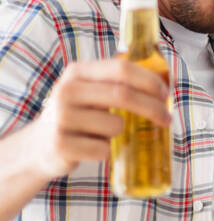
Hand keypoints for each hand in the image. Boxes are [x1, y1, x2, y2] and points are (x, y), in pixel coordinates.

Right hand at [27, 58, 170, 181]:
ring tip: (105, 134)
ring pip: (116, 125)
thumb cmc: (78, 116)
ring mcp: (61, 118)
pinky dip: (108, 152)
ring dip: (122, 133)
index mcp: (78, 72)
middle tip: (167, 119)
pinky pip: (103, 149)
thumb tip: (166, 82)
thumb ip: (119, 82)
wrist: (40, 145)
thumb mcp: (91, 91)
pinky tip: (93, 148)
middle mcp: (66, 91)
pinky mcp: (60, 145)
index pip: (122, 68)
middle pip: (123, 95)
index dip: (150, 81)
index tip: (166, 94)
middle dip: (153, 108)